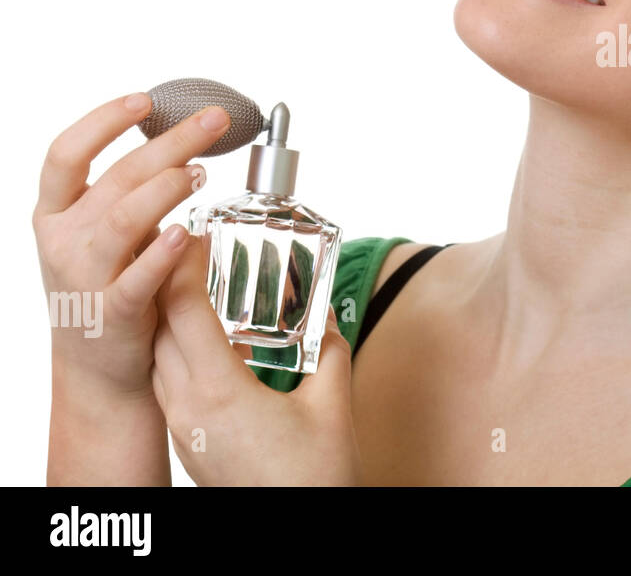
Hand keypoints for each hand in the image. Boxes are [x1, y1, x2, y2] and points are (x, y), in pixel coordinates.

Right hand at [34, 91, 230, 397]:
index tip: (145, 101)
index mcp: (55, 212)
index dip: (103, 122)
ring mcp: (83, 277)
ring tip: (202, 172)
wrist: (99, 366)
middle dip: (170, 143)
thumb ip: (128, 192)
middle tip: (214, 122)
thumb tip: (181, 137)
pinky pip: (138, 278)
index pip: (65, 154)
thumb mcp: (101, 232)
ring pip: (123, 219)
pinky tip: (187, 233)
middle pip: (116, 178)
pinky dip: (162, 253)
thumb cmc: (107, 284)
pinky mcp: (113, 312)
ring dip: (167, 188)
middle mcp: (63, 240)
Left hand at [151, 234, 361, 485]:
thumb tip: (327, 317)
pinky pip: (169, 382)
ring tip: (199, 291)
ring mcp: (183, 427)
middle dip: (170, 284)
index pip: (181, 313)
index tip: (196, 236)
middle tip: (194, 252)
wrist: (293, 534)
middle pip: (159, 330)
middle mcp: (188, 408)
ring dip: (171, 319)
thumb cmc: (312, 480)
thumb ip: (329, 351)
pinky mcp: (188, 442)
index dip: (183, 267)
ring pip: (158, 358)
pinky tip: (212, 344)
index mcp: (219, 392)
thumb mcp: (332, 404)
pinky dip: (180, 351)